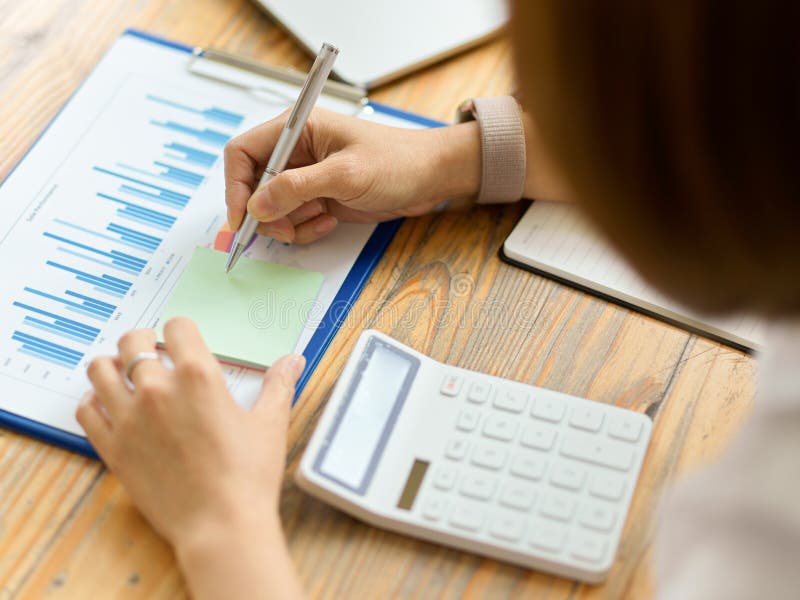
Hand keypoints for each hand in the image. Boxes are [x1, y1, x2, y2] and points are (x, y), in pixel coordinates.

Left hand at [77, 318, 303, 599]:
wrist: (220, 525)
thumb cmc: (248, 476)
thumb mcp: (270, 424)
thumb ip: (278, 385)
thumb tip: (292, 361)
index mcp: (198, 376)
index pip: (177, 326)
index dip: (182, 331)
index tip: (185, 343)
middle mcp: (158, 389)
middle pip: (133, 341)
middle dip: (144, 341)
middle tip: (154, 354)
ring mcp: (129, 418)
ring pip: (100, 369)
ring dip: (113, 365)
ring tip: (126, 375)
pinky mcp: (112, 447)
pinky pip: (86, 410)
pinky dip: (95, 402)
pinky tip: (111, 406)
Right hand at [224, 108, 480, 243]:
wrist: (430, 178)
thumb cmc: (396, 162)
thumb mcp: (345, 174)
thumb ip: (297, 188)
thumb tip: (256, 206)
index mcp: (295, 130)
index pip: (242, 153)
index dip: (235, 186)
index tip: (242, 217)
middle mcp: (295, 153)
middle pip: (252, 187)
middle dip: (265, 213)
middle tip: (287, 227)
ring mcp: (305, 178)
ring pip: (271, 210)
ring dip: (288, 224)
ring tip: (320, 219)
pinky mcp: (317, 199)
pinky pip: (293, 221)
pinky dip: (305, 229)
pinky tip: (330, 221)